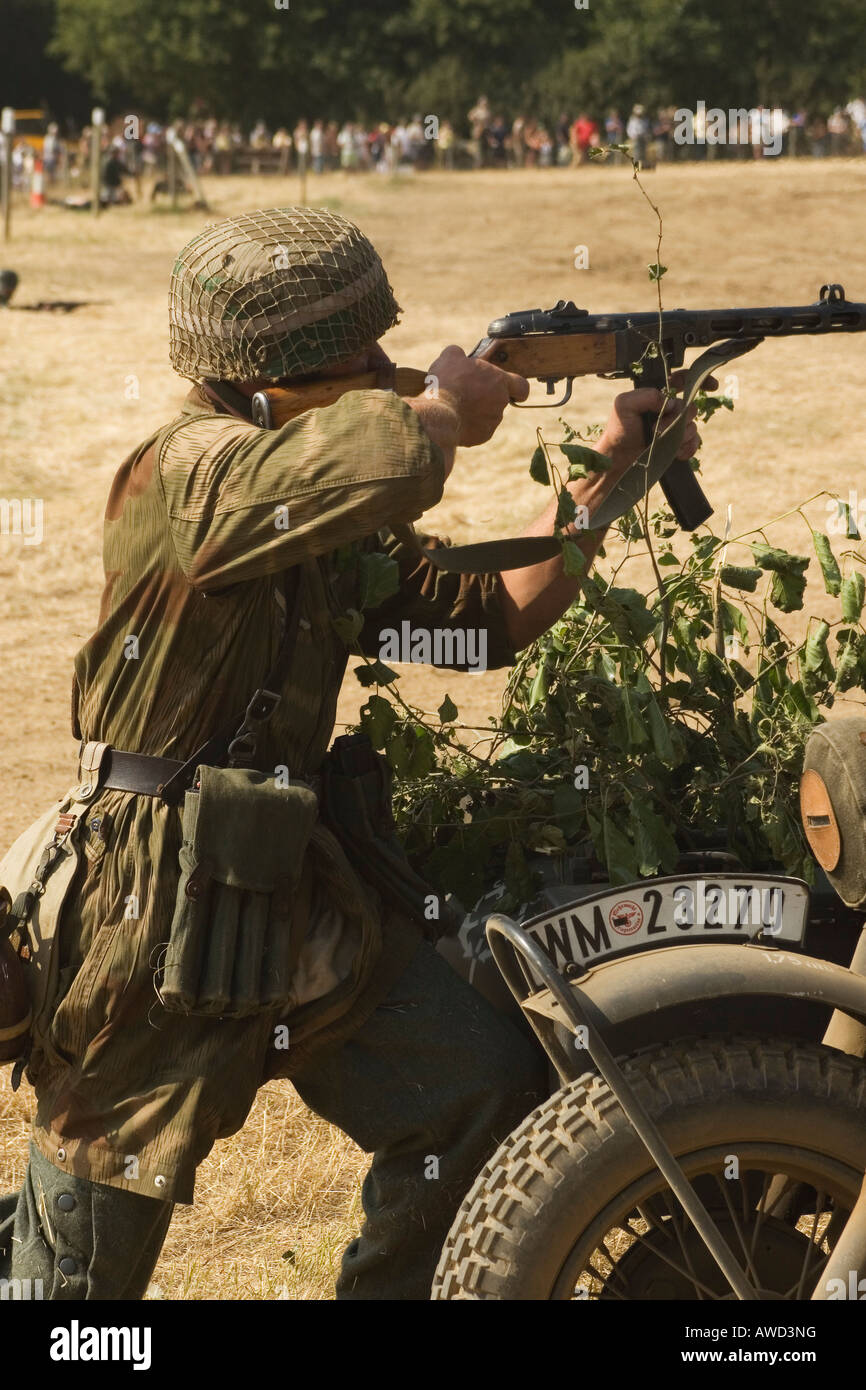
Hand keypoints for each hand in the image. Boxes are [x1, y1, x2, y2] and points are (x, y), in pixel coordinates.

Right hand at [426, 345, 529, 446]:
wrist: (439, 414)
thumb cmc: (448, 383)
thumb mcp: (450, 357)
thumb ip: (459, 354)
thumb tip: (458, 355)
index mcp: (500, 381)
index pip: (522, 385)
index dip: (517, 387)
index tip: (510, 389)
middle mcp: (501, 402)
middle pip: (499, 399)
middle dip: (485, 397)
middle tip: (467, 393)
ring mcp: (493, 421)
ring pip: (488, 415)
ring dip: (475, 411)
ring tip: (455, 406)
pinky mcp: (482, 436)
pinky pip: (478, 429)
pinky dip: (468, 425)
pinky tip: (454, 419)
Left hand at [596, 370, 716, 473]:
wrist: (619, 458)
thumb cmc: (619, 430)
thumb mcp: (624, 405)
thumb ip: (646, 395)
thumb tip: (670, 401)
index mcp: (660, 395)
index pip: (684, 380)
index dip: (700, 379)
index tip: (712, 386)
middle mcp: (671, 409)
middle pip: (691, 407)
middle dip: (677, 419)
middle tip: (656, 429)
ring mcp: (676, 427)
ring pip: (693, 427)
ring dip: (678, 435)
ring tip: (658, 441)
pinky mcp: (679, 445)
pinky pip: (694, 444)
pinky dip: (687, 448)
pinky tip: (674, 452)